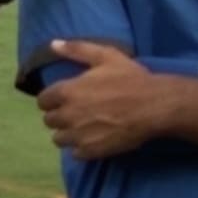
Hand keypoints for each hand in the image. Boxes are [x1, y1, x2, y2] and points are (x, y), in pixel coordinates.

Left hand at [36, 40, 159, 160]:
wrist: (154, 106)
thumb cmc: (130, 79)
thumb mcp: (105, 56)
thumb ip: (76, 50)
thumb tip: (53, 44)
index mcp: (68, 91)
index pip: (43, 101)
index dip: (51, 99)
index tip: (62, 99)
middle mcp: (68, 115)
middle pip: (49, 121)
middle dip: (58, 116)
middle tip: (75, 112)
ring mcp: (79, 135)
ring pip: (59, 139)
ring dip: (67, 133)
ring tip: (82, 127)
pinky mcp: (91, 151)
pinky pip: (75, 153)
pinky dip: (81, 147)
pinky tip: (93, 138)